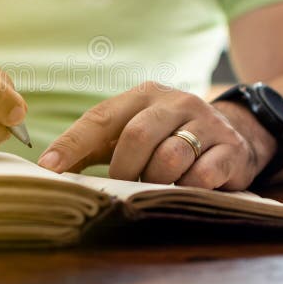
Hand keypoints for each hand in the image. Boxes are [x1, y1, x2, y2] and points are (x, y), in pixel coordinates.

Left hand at [38, 82, 275, 189]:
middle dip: (124, 169)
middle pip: (137, 136)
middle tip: (123, 186)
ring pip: (170, 156)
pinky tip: (187, 187)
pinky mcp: (230, 148)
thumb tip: (49, 169)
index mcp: (142, 95)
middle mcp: (175, 101)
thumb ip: (91, 148)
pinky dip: (188, 188)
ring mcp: (206, 122)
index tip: (48, 169)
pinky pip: (203, 174)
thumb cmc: (166, 138)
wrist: (234, 135)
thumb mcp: (130, 134)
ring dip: (157, 180)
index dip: (72, 144)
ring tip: (157, 185)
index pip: (99, 118)